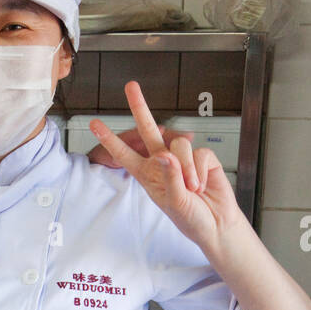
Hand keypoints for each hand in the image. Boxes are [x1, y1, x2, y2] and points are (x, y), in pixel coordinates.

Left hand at [88, 81, 244, 255]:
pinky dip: (200, 170)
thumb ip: (169, 177)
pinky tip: (201, 183)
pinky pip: (198, 153)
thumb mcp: (174, 202)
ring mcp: (182, 158)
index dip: (110, 140)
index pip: (125, 154)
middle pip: (148, 129)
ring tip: (191, 189)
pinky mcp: (202, 156)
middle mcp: (162, 162)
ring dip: (185, 169)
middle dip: (140, 106)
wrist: (216, 223)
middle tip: (131, 86)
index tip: (94, 124)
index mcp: (147, 174)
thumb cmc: (190, 218)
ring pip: (178, 145)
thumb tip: (165, 154)